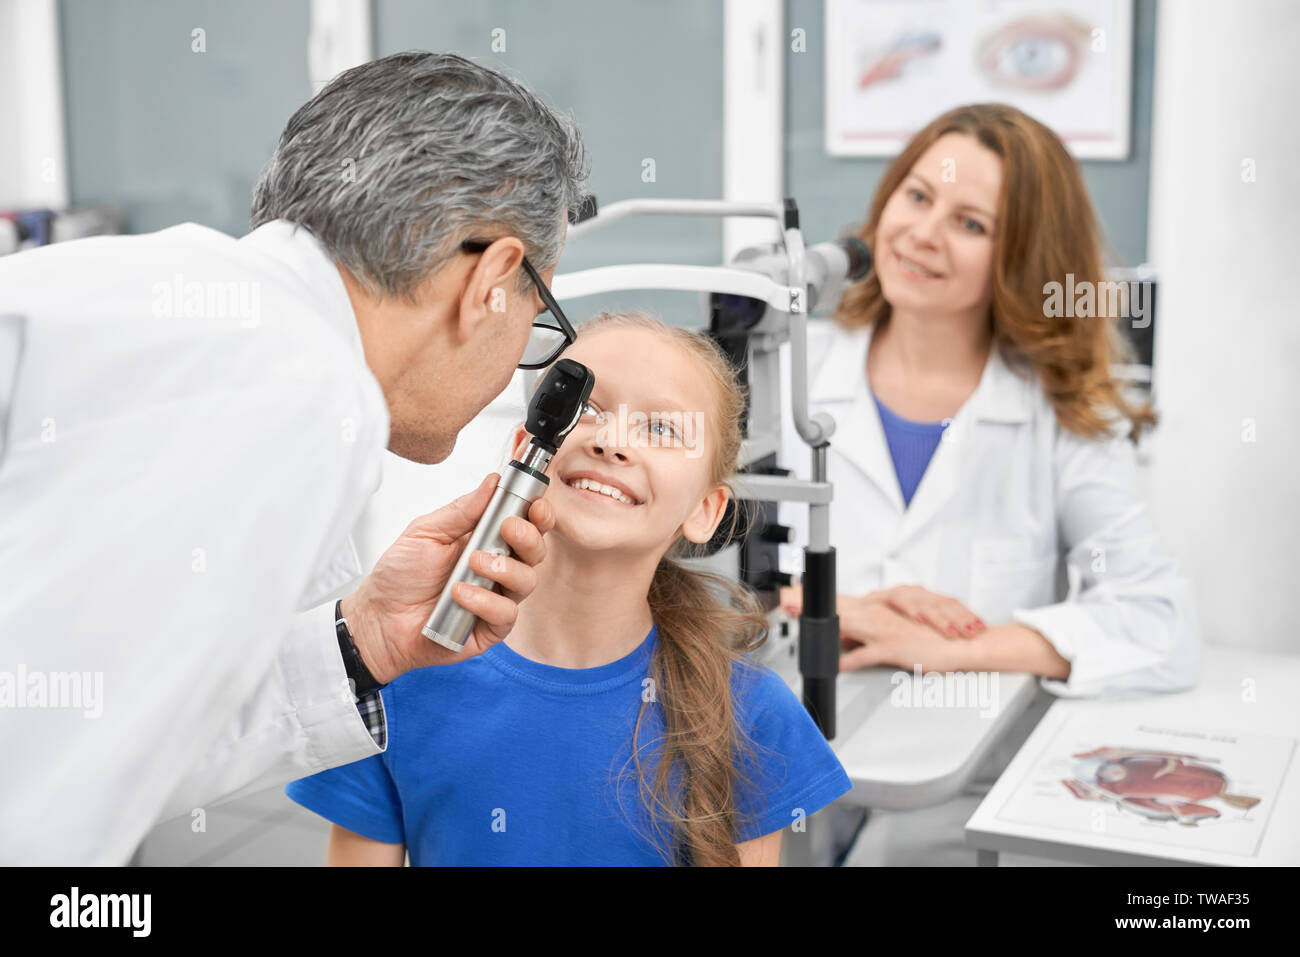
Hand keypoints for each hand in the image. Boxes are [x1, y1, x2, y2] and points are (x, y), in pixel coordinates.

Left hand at [340, 472, 554, 681]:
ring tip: (473, 564)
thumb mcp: (426, 531)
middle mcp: (497, 568)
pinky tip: (460, 595)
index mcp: (486, 540)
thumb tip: (492, 482)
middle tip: (507, 529)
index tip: (534, 505)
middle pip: (536, 551)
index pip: (526, 524)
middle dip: (528, 537)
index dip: (538, 514)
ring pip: (527, 581)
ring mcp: (496, 598)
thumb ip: (462, 510)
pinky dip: (485, 601)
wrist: (379, 618)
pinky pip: (506, 613)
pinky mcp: (491, 627)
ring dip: (504, 569)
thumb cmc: (400, 575)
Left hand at [779, 584, 980, 672]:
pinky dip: (849, 660)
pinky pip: (866, 655)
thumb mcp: (899, 628)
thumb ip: (870, 633)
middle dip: (809, 603)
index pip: (842, 600)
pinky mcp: (894, 648)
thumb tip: (847, 641)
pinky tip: (833, 663)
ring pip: (846, 623)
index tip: (792, 597)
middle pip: (837, 606)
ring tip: (799, 618)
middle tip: (785, 601)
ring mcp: (885, 629)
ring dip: (821, 622)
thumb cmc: (935, 636)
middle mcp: (881, 613)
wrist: (963, 642)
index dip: (815, 598)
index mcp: (881, 606)